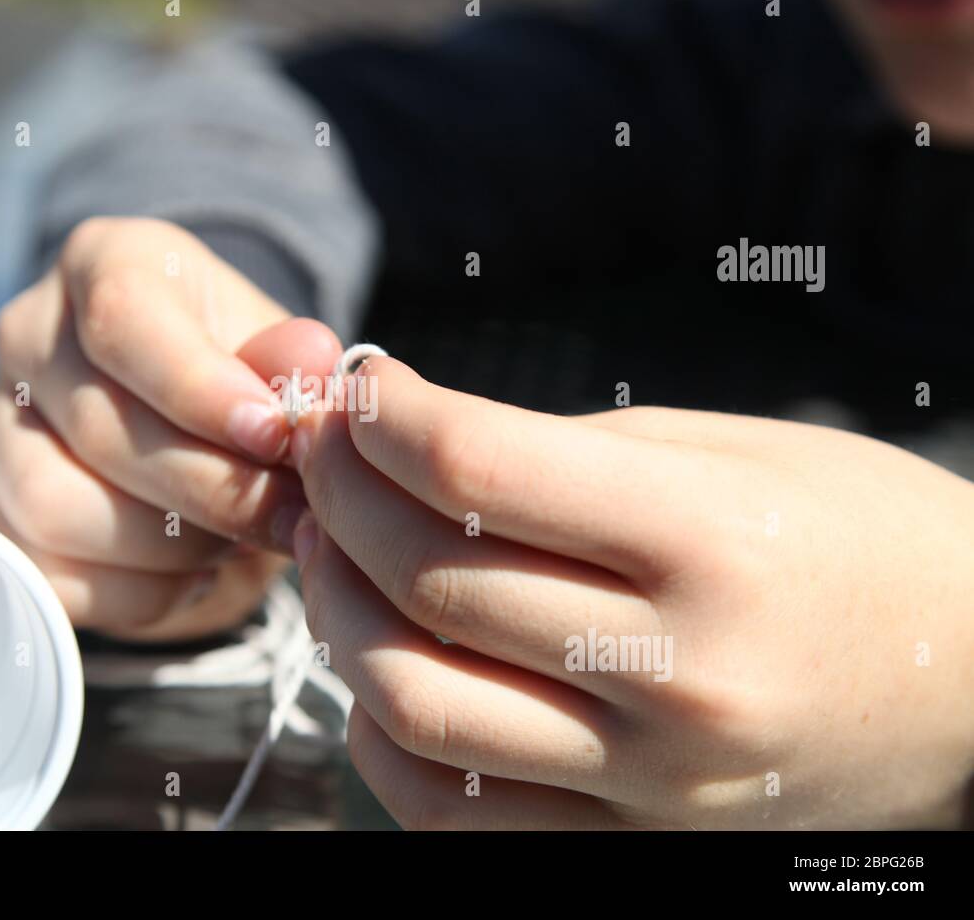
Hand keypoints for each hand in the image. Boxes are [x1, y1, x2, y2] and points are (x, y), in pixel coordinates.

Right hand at [0, 217, 339, 641]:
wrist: (191, 429)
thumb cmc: (240, 382)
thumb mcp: (276, 358)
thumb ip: (290, 365)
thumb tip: (310, 360)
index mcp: (103, 262)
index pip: (125, 320)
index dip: (200, 389)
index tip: (275, 437)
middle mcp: (28, 334)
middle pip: (100, 428)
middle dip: (211, 487)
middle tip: (288, 517)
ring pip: (58, 509)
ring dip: (170, 546)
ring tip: (237, 541)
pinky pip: (52, 576)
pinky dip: (141, 594)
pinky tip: (196, 572)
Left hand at [291, 356, 973, 827]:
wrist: (971, 682)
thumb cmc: (852, 537)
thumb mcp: (726, 455)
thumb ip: (556, 454)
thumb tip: (404, 444)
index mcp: (713, 542)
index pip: (478, 469)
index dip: (383, 417)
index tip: (359, 391)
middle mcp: (680, 674)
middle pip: (426, 581)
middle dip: (338, 495)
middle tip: (324, 453)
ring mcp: (654, 779)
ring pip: (413, 704)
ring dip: (335, 613)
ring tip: (333, 551)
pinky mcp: (632, 842)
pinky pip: (449, 808)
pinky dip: (380, 731)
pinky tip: (379, 660)